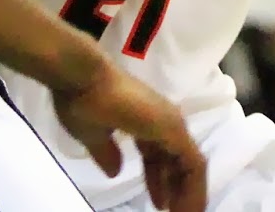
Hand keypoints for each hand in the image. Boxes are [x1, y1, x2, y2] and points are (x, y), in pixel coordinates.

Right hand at [52, 61, 206, 211]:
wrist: (80, 76)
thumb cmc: (81, 100)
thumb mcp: (92, 136)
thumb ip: (106, 154)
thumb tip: (114, 171)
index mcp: (143, 120)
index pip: (158, 155)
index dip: (158, 181)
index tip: (159, 205)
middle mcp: (162, 119)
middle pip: (176, 161)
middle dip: (176, 190)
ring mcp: (169, 123)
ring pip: (190, 165)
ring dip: (188, 194)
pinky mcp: (172, 129)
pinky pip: (193, 166)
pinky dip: (193, 190)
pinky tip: (188, 210)